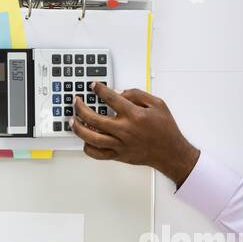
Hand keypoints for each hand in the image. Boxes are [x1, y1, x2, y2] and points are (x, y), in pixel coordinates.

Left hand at [71, 83, 200, 187]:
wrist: (170, 152)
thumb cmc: (165, 129)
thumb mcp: (157, 104)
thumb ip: (137, 95)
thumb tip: (118, 92)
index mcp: (134, 115)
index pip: (110, 98)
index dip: (98, 89)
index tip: (93, 86)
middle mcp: (124, 130)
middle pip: (93, 118)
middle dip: (80, 107)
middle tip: (76, 101)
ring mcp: (120, 144)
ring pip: (91, 137)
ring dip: (78, 127)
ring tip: (72, 120)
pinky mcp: (118, 155)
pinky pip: (97, 154)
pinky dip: (87, 147)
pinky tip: (85, 138)